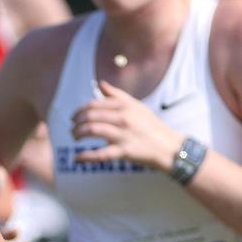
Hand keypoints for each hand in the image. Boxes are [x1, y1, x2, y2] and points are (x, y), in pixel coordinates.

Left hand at [72, 81, 186, 171]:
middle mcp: (124, 117)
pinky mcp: (124, 151)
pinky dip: (86, 156)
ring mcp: (123, 134)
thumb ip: (117, 95)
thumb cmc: (151, 126)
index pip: (94, 104)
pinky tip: (77, 158)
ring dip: (78, 134)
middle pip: (90, 116)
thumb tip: (100, 83)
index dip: (79, 111)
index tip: (74, 117)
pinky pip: (101, 154)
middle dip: (76, 122)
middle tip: (72, 129)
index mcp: (125, 105)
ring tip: (75, 138)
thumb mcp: (136, 106)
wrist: (169, 146)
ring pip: (92, 130)